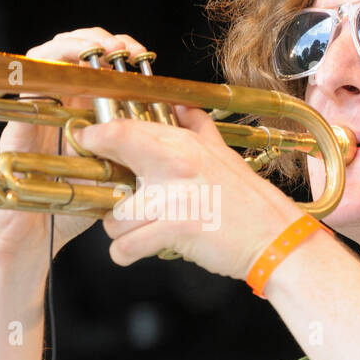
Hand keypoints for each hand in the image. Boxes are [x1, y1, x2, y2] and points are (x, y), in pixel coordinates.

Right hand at [0, 27, 151, 263]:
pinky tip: (71, 67)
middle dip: (100, 41)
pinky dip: (48, 67)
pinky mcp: (18, 123)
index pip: (99, 68)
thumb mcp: (116, 174)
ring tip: (100, 48)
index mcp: (83, 113)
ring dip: (75, 45)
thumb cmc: (70, 209)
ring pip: (48, 58)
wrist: (32, 240)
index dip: (121, 54)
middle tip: (126, 49)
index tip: (145, 59)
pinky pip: (26, 83)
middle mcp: (58, 106)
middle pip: (74, 55)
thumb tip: (178, 127)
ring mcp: (36, 112)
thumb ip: (135, 150)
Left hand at [74, 104, 306, 281]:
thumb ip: (199, 129)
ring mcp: (174, 196)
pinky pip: (126, 245)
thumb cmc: (247, 202)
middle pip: (114, 156)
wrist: (275, 237)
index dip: (97, 134)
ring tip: (139, 231)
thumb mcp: (223, 155)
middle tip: (109, 194)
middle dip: (104, 181)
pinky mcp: (175, 228)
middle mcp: (176, 163)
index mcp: (185, 144)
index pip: (126, 128)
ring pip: (114, 215)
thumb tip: (182, 107)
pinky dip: (125, 253)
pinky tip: (134, 251)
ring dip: (120, 229)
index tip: (85, 140)